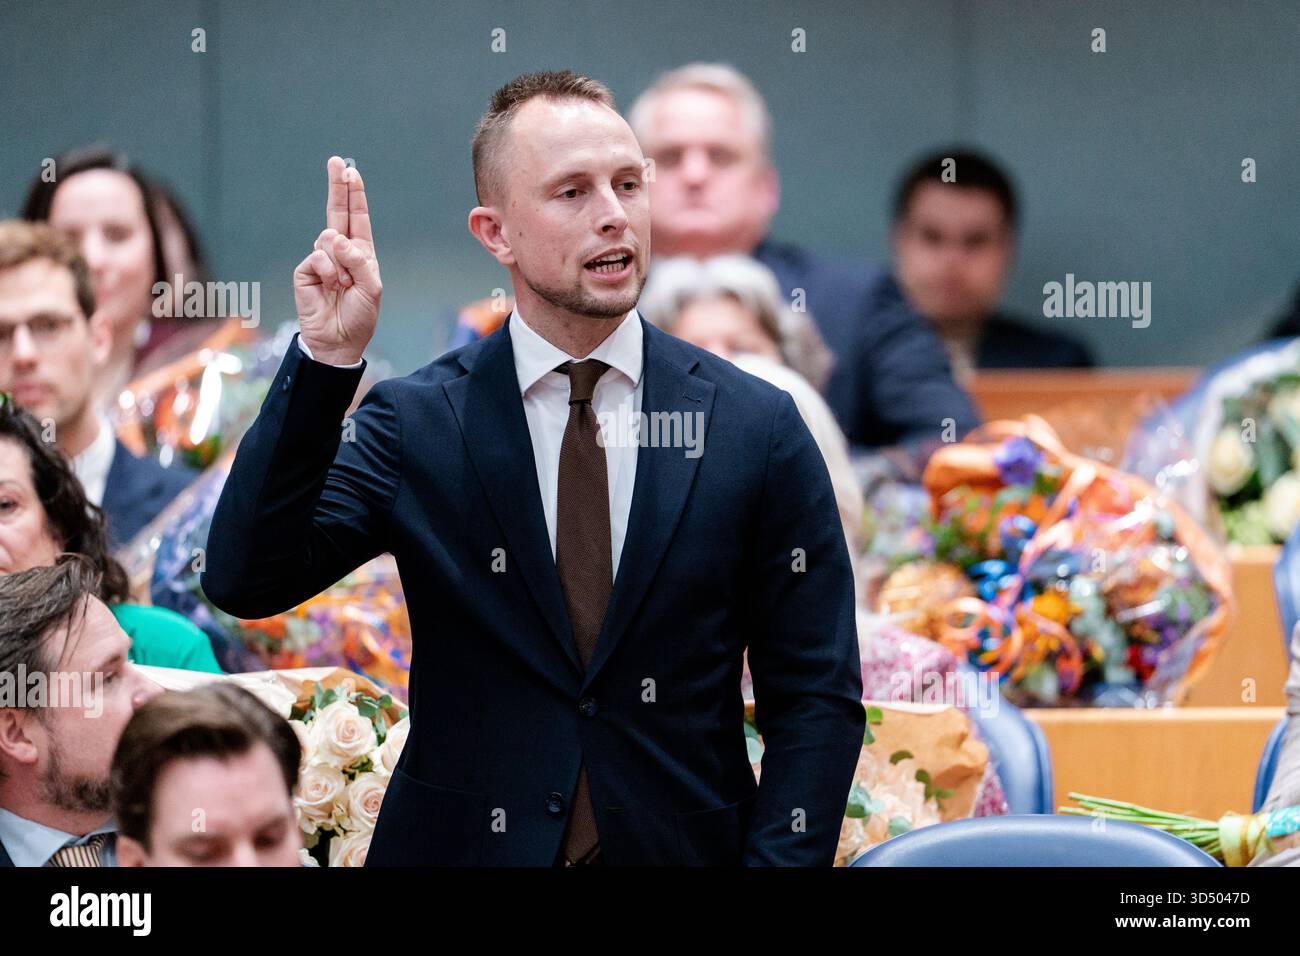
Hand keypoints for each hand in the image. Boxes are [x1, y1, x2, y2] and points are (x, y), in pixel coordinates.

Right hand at [293, 156, 381, 364]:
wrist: (339, 340)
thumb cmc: (359, 316)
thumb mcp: (371, 288)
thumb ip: (359, 261)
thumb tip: (336, 237)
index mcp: (360, 253)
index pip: (356, 218)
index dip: (354, 195)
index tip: (351, 171)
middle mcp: (340, 252)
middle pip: (337, 212)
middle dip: (337, 186)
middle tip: (336, 161)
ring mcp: (321, 259)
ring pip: (329, 239)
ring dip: (341, 263)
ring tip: (343, 285)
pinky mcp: (306, 270)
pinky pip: (318, 257)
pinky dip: (329, 272)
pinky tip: (331, 287)